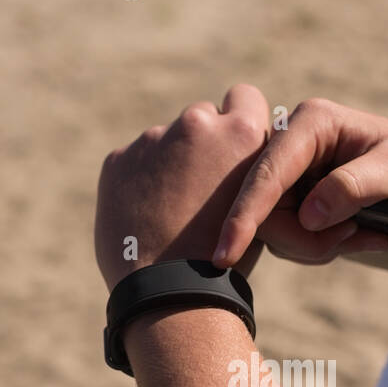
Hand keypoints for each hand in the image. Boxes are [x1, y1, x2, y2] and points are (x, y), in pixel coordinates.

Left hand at [94, 84, 357, 290]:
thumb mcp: (265, 212)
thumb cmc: (227, 260)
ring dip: (170, 164)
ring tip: (173, 209)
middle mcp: (195, 123)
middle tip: (204, 184)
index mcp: (240, 131)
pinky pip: (131, 165)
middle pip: (200, 117)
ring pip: (163, 142)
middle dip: (202, 142)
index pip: (244, 97)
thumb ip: (257, 176)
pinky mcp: (118, 161)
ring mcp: (151, 140)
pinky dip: (138, 185)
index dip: (240, 120)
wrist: (171, 290)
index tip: (237, 145)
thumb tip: (268, 168)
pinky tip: (145, 217)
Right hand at [213, 98, 387, 266]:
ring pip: (275, 226)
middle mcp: (294, 143)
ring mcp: (294, 172)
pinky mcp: (299, 196)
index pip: (266, 172)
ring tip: (364, 236)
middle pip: (264, 206)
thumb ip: (353, 188)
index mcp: (312, 123)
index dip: (246, 214)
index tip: (225, 252)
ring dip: (315, 245)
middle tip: (352, 241)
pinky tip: (358, 236)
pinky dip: (320, 246)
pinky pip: (291, 234)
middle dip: (302, 238)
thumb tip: (308, 214)